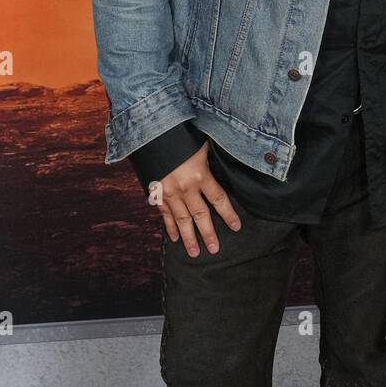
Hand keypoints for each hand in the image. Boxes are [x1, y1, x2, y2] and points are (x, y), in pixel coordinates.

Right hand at [153, 142, 241, 256]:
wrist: (149, 133)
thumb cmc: (180, 135)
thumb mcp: (202, 145)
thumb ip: (211, 158)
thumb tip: (227, 160)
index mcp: (200, 175)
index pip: (219, 199)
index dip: (229, 214)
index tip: (236, 227)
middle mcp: (186, 188)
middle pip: (201, 215)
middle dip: (208, 233)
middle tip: (214, 249)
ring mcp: (169, 192)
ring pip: (181, 220)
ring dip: (188, 238)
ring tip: (195, 253)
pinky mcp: (156, 193)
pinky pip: (165, 214)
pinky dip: (170, 227)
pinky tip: (175, 238)